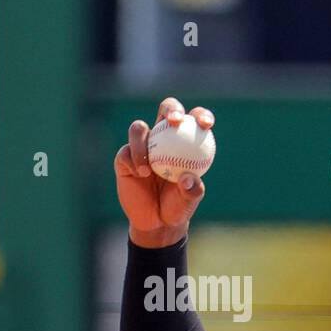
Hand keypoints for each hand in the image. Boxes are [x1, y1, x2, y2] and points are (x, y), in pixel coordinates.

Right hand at [114, 97, 213, 248]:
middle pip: (166, 111)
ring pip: (138, 128)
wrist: (156, 221)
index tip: (206, 124)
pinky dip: (133, 160)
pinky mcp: (125, 156)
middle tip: (175, 122)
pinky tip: (140, 173)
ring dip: (143, 143)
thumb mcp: (188, 201)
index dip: (201, 115)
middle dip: (172, 109)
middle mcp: (164, 139)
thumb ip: (192, 190)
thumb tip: (189, 178)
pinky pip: (126, 151)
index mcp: (185, 144)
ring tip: (149, 167)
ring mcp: (143, 146)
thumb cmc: (177, 206)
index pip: (194, 121)